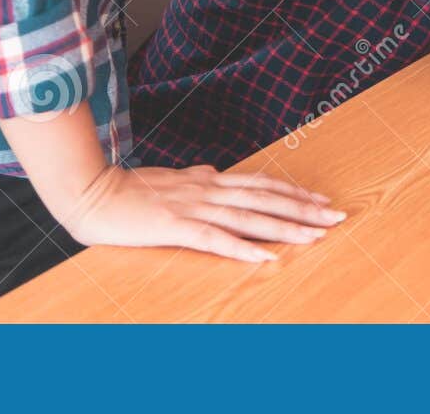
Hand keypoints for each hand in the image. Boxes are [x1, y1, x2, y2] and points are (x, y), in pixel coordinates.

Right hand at [63, 163, 345, 263]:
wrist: (93, 191)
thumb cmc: (129, 189)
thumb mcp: (172, 178)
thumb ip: (196, 178)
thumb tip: (214, 172)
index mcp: (208, 179)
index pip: (261, 184)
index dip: (293, 192)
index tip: (320, 200)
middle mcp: (209, 188)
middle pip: (266, 198)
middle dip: (304, 209)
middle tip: (336, 216)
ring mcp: (194, 206)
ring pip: (250, 217)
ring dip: (285, 226)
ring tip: (315, 235)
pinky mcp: (176, 225)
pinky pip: (216, 239)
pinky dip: (243, 248)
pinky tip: (266, 256)